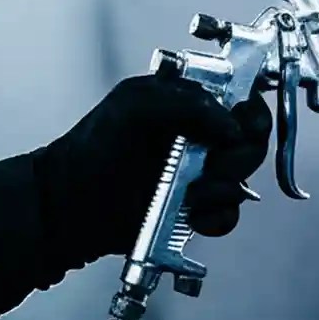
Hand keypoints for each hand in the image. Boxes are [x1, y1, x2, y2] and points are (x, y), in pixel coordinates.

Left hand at [37, 75, 271, 269]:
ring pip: (242, 182)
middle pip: (252, 144)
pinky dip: (215, 217)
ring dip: (220, 189)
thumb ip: (185, 102)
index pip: (243, 102)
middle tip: (210, 165)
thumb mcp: (132, 105)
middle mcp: (201, 139)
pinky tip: (191, 214)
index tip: (237, 129)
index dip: (250, 116)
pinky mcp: (196, 210)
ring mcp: (200, 176)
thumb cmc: (91, 151)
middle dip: (237, 157)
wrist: (67, 206)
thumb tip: (230, 125)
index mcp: (190, 106)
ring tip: (189, 192)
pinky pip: (227, 215)